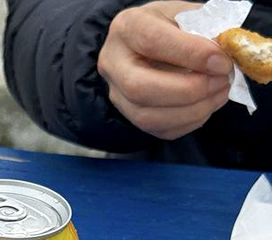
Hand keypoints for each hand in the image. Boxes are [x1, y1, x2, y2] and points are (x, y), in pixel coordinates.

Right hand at [98, 1, 232, 140]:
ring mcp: (117, 94)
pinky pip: (158, 130)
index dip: (190, 54)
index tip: (221, 62)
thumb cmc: (168, 25)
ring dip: (190, 111)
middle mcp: (113, 63)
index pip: (152, 42)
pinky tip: (206, 107)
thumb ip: (201, 30)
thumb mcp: (182, 14)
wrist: (145, 43)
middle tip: (220, 82)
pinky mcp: (129, 116)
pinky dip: (188, 123)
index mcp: (127, 27)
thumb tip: (222, 57)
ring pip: (147, 117)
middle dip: (186, 90)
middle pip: (139, 88)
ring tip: (219, 94)